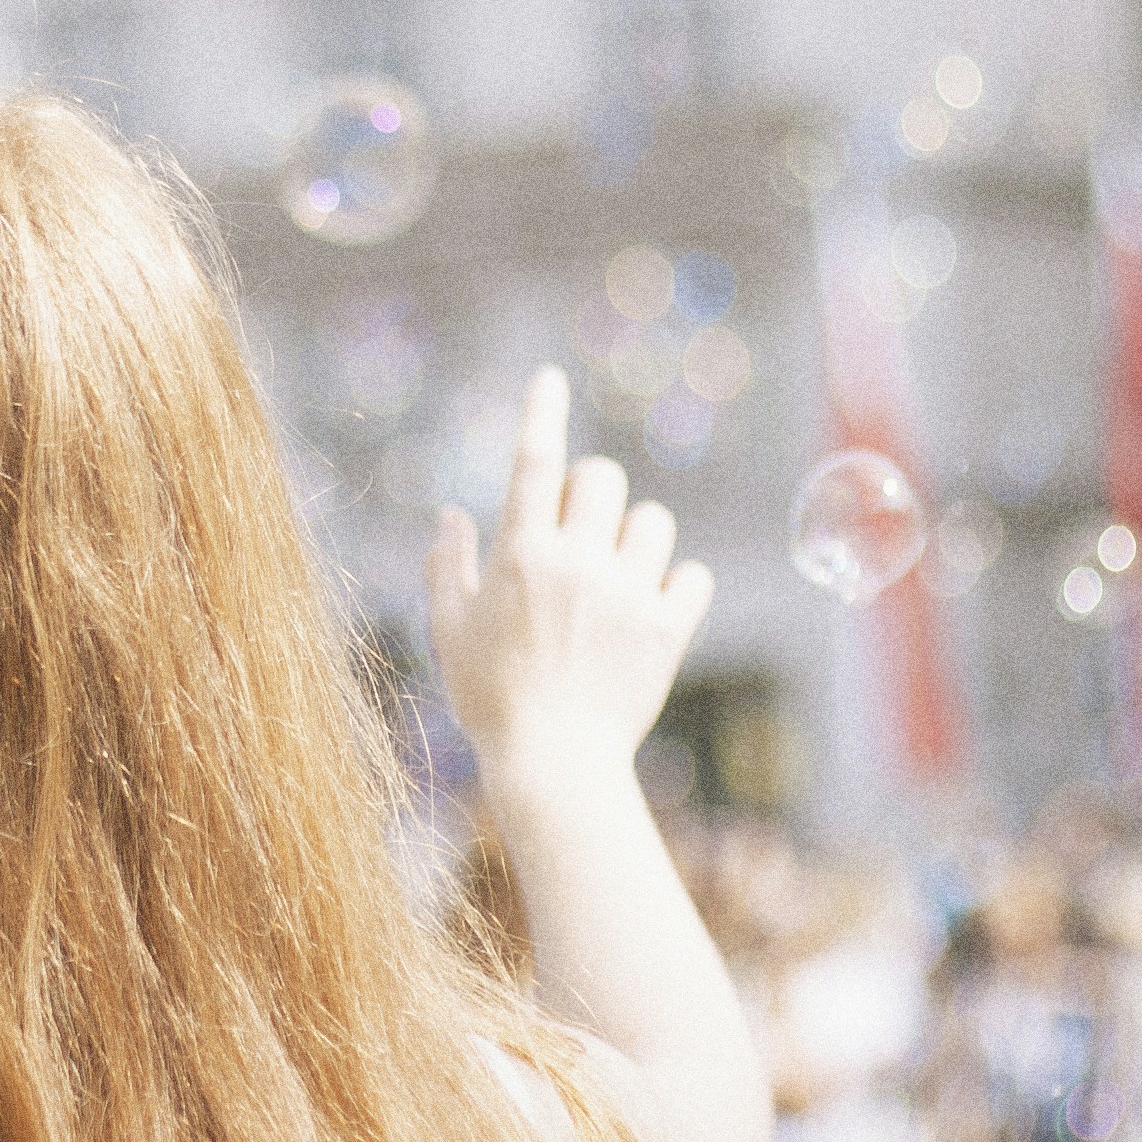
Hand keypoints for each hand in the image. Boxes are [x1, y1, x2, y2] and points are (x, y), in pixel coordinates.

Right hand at [426, 365, 713, 778]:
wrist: (553, 763)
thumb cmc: (490, 698)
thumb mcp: (449, 629)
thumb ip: (448, 564)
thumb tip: (452, 514)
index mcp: (521, 554)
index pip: (533, 461)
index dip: (540, 412)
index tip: (549, 378)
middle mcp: (578, 562)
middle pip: (603, 478)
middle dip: (591, 491)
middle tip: (579, 529)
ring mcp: (627, 593)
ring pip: (653, 522)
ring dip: (636, 537)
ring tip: (617, 576)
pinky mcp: (668, 629)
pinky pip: (692, 577)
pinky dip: (679, 585)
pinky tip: (655, 607)